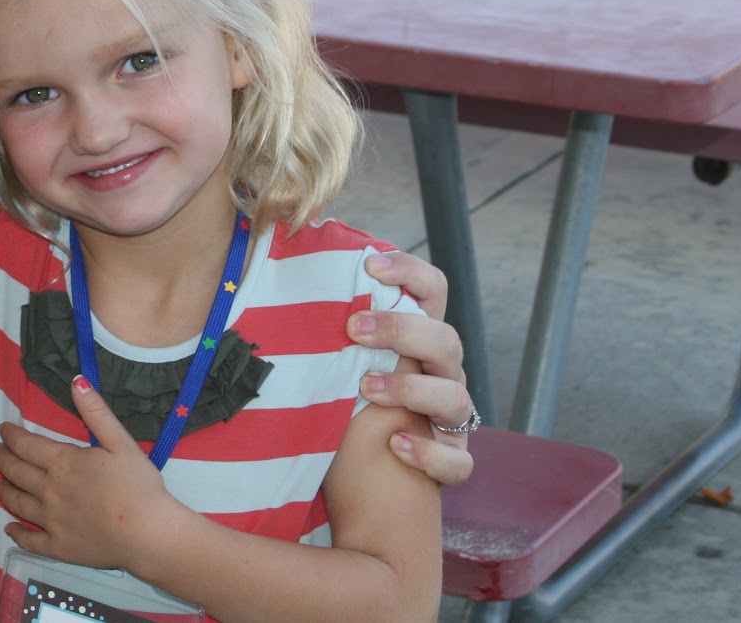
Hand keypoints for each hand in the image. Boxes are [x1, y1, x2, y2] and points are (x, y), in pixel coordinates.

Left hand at [0, 377, 184, 570]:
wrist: (148, 533)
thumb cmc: (138, 486)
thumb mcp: (121, 442)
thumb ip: (96, 412)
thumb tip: (77, 381)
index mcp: (62, 463)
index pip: (26, 445)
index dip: (11, 436)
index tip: (3, 430)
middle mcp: (49, 491)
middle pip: (16, 472)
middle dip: (2, 459)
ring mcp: (50, 521)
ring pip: (17, 503)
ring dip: (4, 491)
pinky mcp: (58, 547)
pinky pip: (29, 541)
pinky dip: (16, 534)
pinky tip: (9, 529)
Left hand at [349, 250, 474, 486]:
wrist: (367, 475)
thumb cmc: (351, 402)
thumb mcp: (347, 360)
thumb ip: (334, 328)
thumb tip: (284, 277)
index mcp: (420, 340)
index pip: (432, 291)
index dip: (410, 272)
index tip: (370, 265)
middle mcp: (442, 374)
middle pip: (446, 340)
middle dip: (402, 330)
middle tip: (353, 327)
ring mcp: (451, 420)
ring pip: (455, 398)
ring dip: (411, 390)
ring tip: (366, 387)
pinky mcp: (451, 461)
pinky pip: (456, 462)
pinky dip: (429, 454)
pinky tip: (396, 446)